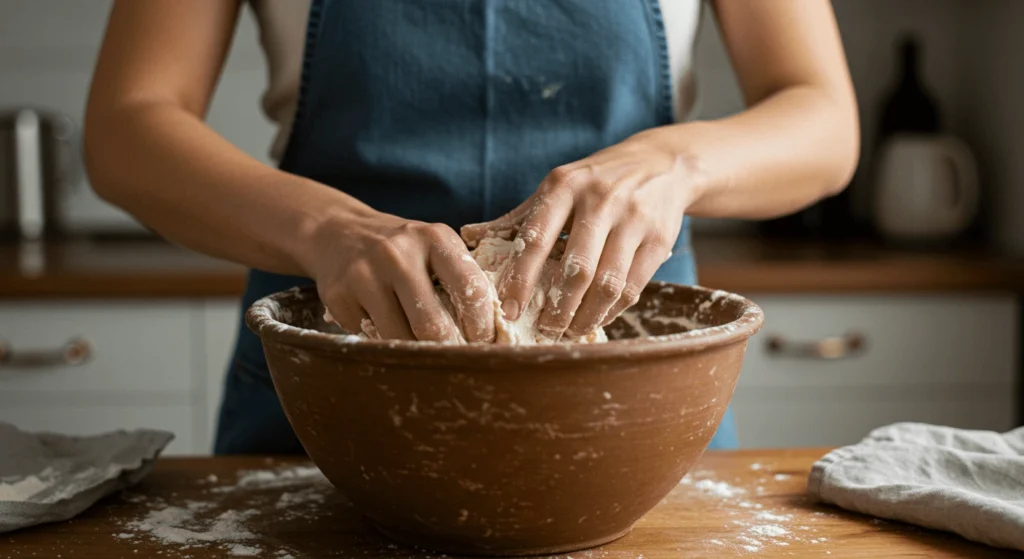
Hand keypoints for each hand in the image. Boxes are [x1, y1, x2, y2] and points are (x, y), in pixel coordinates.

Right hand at [303, 210, 494, 342]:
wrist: (339, 233)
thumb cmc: (403, 250)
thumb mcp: (434, 248)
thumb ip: (461, 279)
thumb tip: (495, 335)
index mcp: (434, 238)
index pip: (469, 289)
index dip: (483, 326)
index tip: (488, 345)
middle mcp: (398, 254)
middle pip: (432, 325)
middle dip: (450, 351)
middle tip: (460, 362)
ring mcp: (364, 275)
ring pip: (400, 338)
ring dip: (417, 354)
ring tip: (427, 355)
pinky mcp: (338, 296)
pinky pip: (371, 339)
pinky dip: (385, 345)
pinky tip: (389, 335)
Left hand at [464, 131, 697, 340]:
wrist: (662, 164)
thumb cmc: (595, 181)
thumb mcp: (557, 187)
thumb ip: (517, 217)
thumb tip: (468, 237)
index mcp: (564, 185)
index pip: (537, 239)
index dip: (520, 279)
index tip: (508, 310)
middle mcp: (600, 199)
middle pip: (577, 269)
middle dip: (558, 308)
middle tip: (544, 330)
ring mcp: (634, 219)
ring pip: (608, 283)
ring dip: (586, 316)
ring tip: (570, 331)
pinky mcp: (660, 239)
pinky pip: (634, 286)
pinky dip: (612, 310)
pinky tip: (597, 318)